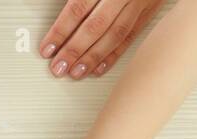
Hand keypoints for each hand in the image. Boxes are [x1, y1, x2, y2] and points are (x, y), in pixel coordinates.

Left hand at [39, 0, 162, 78]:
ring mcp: (139, 2)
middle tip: (59, 67)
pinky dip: (114, 55)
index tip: (48, 48)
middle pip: (96, 26)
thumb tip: (61, 17)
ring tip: (76, 73)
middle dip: (75, 50)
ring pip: (115, 35)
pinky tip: (99, 68)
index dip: (61, 30)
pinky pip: (131, 37)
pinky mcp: (148, 11)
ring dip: (93, 58)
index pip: (78, 8)